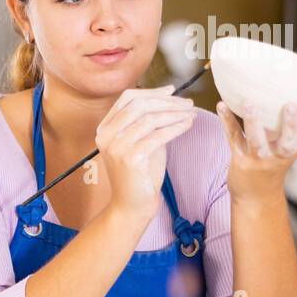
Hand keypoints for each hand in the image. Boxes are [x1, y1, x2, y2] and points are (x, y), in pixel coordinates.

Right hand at [95, 85, 196, 221]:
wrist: (132, 204)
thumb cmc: (140, 173)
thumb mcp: (142, 140)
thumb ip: (149, 120)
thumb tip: (169, 96)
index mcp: (105, 128)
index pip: (127, 98)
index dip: (151, 92)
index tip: (172, 91)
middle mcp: (106, 136)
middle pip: (139, 105)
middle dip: (167, 102)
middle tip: (187, 104)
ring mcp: (116, 147)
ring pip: (150, 119)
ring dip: (175, 114)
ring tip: (191, 114)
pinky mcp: (130, 158)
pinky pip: (158, 136)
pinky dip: (176, 128)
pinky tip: (188, 125)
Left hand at [217, 100, 296, 203]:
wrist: (254, 195)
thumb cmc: (273, 162)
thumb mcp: (289, 147)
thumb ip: (294, 125)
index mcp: (296, 149)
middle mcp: (280, 154)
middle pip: (289, 142)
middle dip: (291, 125)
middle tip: (292, 105)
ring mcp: (259, 158)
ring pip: (257, 141)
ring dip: (253, 122)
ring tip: (250, 104)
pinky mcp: (240, 158)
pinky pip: (233, 137)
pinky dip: (227, 121)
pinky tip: (221, 105)